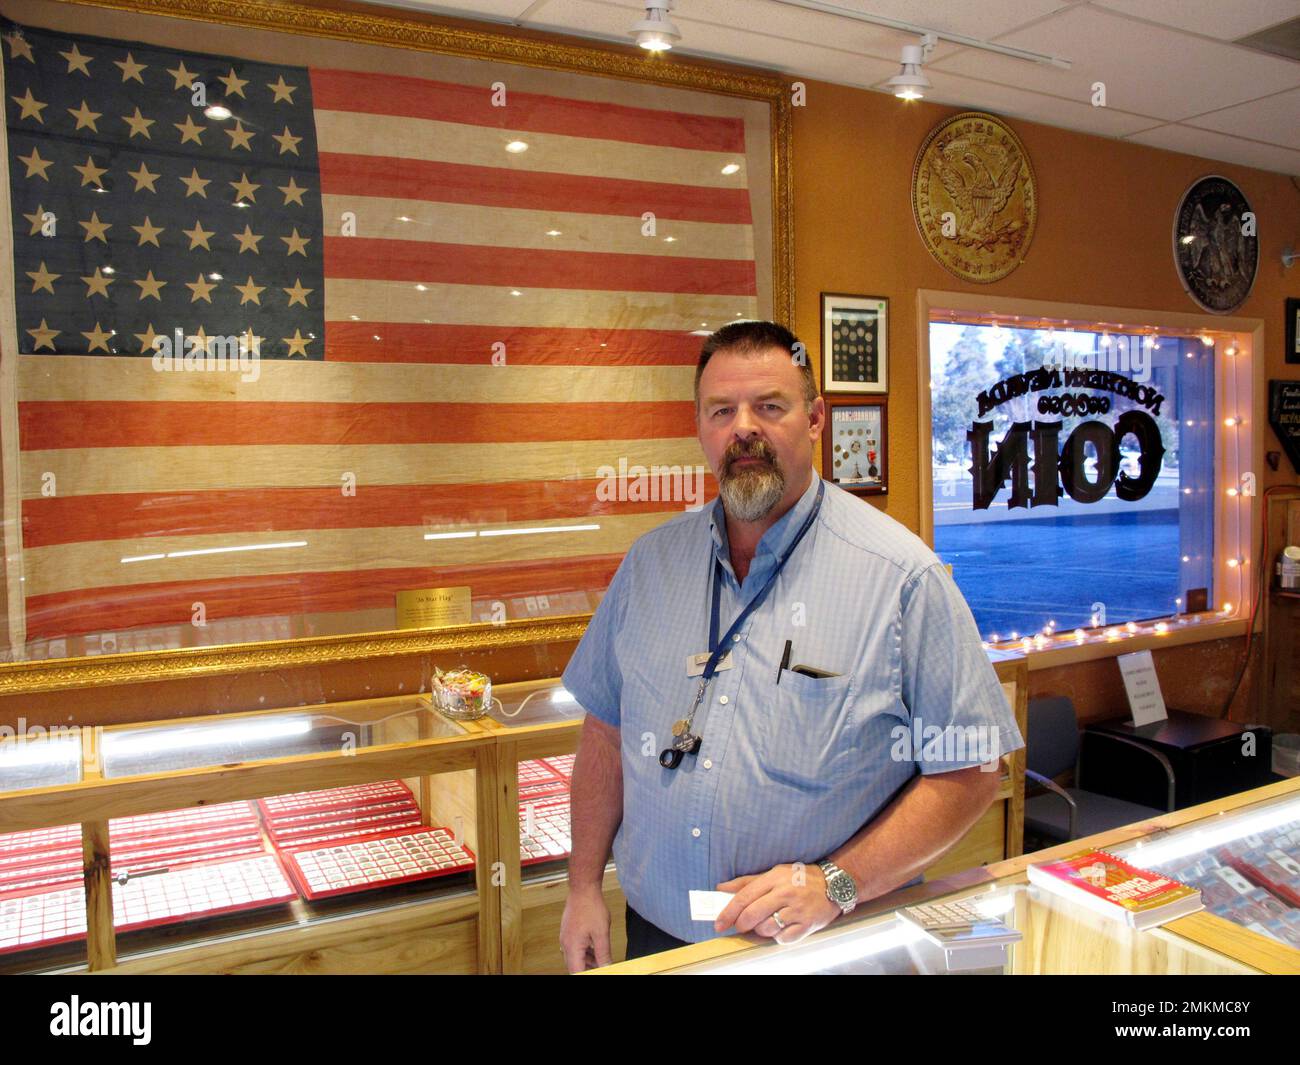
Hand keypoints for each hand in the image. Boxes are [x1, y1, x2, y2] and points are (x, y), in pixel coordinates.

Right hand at [560, 883, 611, 972]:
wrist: (583, 889)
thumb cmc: (591, 907)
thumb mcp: (601, 933)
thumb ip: (603, 954)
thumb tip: (606, 967)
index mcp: (572, 947)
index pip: (577, 972)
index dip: (587, 975)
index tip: (597, 972)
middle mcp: (565, 944)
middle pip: (574, 967)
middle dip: (587, 970)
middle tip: (601, 968)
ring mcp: (565, 938)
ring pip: (575, 958)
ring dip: (587, 962)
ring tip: (601, 961)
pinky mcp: (568, 932)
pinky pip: (574, 948)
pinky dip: (584, 953)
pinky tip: (595, 950)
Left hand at [714, 862, 842, 944]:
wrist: (834, 884)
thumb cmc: (800, 878)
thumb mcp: (775, 872)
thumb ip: (747, 882)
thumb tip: (721, 888)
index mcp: (775, 878)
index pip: (744, 897)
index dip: (728, 912)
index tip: (719, 923)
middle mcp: (786, 893)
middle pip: (753, 914)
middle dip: (741, 924)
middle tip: (740, 926)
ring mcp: (797, 910)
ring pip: (767, 929)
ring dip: (761, 930)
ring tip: (767, 922)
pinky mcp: (807, 925)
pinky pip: (783, 939)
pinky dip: (778, 937)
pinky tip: (782, 928)